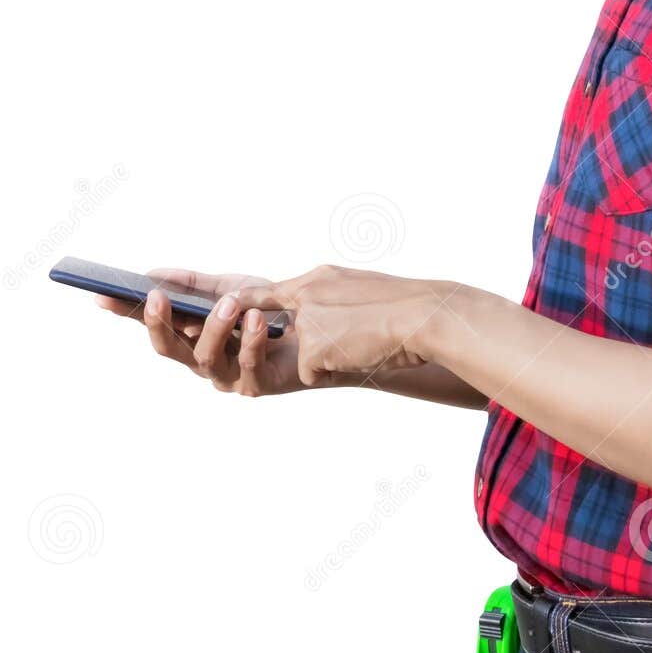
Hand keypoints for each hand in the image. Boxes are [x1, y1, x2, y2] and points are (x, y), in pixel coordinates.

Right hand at [95, 267, 301, 397]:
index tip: (102, 294)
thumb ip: (194, 284)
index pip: (152, 324)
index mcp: (191, 337)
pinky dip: (249, 340)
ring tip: (229, 303)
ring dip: (214, 327)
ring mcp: (226, 376)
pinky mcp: (255, 385)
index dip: (125, 311)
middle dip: (158, 323)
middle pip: (167, 348)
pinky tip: (254, 319)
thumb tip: (152, 273)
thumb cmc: (269, 312)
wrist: (315, 330)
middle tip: (156, 296)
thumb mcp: (230, 288)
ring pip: (204, 357)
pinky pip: (246, 365)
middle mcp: (201, 360)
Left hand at [226, 263, 455, 387]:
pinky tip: (361, 355)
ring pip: (307, 357)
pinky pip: (315, 373)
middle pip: (285, 330)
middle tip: (343, 337)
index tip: (228, 308)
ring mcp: (308, 323)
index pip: (271, 291)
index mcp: (320, 279)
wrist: (424, 316)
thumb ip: (333, 298)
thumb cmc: (406, 307)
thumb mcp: (362, 288)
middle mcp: (307, 297)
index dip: (248, 303)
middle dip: (306, 342)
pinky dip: (339, 370)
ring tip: (364, 342)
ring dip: (333, 357)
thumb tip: (320, 318)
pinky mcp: (312, 350)